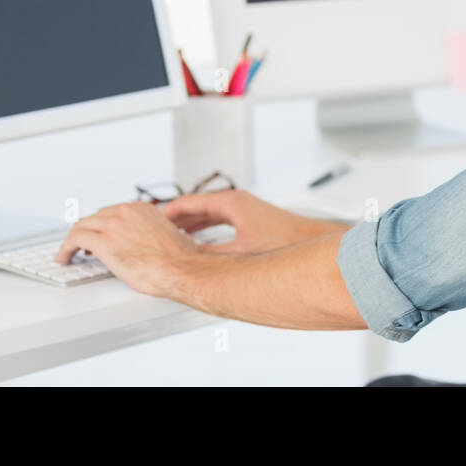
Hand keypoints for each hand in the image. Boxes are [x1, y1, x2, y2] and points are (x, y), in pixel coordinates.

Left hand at [55, 200, 197, 296]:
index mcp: (142, 209)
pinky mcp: (103, 242)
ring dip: (73, 240)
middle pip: (94, 217)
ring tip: (69, 253)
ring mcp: (113, 225)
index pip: (112, 213)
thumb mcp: (169, 237)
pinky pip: (74, 239)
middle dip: (87, 231)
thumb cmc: (179, 260)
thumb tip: (151, 246)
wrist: (180, 269)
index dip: (102, 226)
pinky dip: (65, 249)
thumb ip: (154, 235)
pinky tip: (63, 259)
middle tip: (82, 246)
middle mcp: (126, 212)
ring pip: (81, 226)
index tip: (98, 235)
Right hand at [157, 189, 349, 253]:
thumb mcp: (240, 254)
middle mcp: (239, 203)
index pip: (189, 203)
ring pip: (210, 215)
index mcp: (232, 203)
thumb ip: (210, 257)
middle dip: (176, 220)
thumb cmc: (287, 243)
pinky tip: (202, 244)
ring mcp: (247, 212)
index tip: (148, 220)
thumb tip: (187, 262)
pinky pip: (222, 222)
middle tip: (154, 230)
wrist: (316, 244)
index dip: (166, 213)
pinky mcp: (255, 222)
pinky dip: (208, 231)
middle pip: (198, 208)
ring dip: (192, 226)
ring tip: (172, 237)